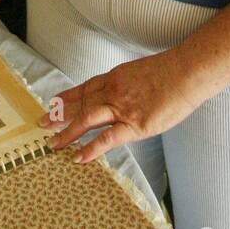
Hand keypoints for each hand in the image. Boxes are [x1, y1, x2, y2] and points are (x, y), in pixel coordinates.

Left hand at [36, 47, 202, 163]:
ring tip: (53, 143)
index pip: (84, 88)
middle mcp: (113, 91)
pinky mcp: (135, 125)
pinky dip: (91, 148)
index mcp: (115, 77)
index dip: (66, 97)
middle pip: (79, 104)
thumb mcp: (141, 72)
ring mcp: (122, 108)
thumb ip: (129, 84)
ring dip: (68, 132)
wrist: (187, 71)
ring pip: (86, 120)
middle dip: (59, 114)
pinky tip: (79, 157)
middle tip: (42, 123)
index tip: (52, 103)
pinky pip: (108, 139)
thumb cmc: (171, 72)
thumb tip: (126, 92)